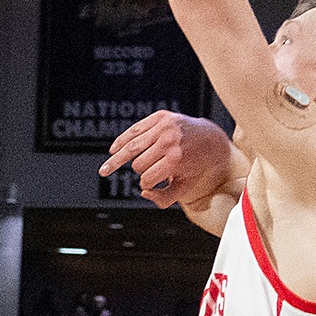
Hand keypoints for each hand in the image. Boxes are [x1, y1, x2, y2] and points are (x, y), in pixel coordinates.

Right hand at [98, 111, 231, 207]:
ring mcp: (163, 127)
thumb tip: (143, 191)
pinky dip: (121, 141)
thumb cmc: (196, 166)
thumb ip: (164, 198)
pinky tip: (113, 151)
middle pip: (138, 163)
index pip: (147, 178)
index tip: (151, 184)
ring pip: (132, 148)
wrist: (211, 140)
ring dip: (119, 160)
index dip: (146, 184)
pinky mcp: (160, 117)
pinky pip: (134, 130)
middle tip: (148, 171)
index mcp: (175, 159)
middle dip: (141, 171)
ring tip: (104, 170)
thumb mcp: (186, 186)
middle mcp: (168, 141)